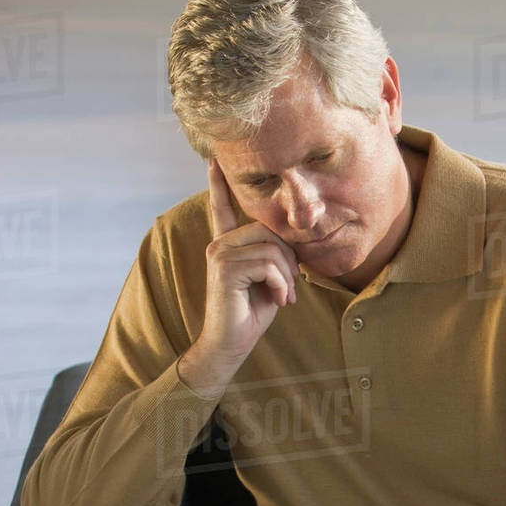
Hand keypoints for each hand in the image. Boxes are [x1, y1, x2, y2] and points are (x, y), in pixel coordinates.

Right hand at [178, 161, 298, 398]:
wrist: (230, 344)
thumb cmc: (251, 315)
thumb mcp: (269, 281)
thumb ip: (274, 258)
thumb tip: (291, 245)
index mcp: (228, 246)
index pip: (223, 209)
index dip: (219, 185)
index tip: (214, 160)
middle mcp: (220, 245)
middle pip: (268, 230)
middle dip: (288, 259)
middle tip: (290, 288)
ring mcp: (219, 254)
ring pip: (272, 248)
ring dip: (287, 277)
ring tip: (284, 297)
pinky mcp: (224, 268)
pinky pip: (269, 264)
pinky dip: (281, 284)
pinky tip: (278, 300)